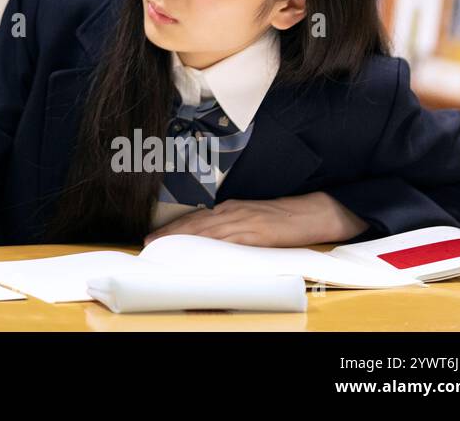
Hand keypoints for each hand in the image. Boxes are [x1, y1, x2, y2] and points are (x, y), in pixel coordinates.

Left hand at [142, 192, 369, 247]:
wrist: (310, 213)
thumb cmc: (280, 217)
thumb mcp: (250, 217)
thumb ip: (230, 226)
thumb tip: (209, 240)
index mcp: (230, 208)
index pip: (195, 219)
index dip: (172, 228)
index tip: (153, 236)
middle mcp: (232, 212)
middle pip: (195, 224)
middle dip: (170, 234)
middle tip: (149, 242)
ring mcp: (244, 221)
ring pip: (208, 231)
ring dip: (184, 239)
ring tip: (164, 247)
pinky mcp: (257, 233)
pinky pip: (230, 240)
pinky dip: (212, 245)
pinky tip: (199, 251)